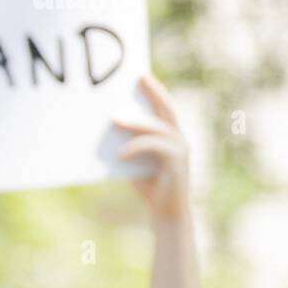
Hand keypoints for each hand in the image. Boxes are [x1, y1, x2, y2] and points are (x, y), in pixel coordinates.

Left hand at [113, 73, 190, 221]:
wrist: (166, 213)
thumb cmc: (147, 184)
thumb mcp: (133, 159)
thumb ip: (127, 142)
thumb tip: (106, 124)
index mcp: (170, 135)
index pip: (163, 107)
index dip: (155, 90)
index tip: (141, 74)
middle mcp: (179, 139)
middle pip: (167, 109)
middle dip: (153, 92)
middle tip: (138, 78)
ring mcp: (180, 150)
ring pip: (158, 128)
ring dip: (135, 122)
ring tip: (114, 118)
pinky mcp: (177, 163)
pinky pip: (153, 148)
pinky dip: (135, 148)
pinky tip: (119, 154)